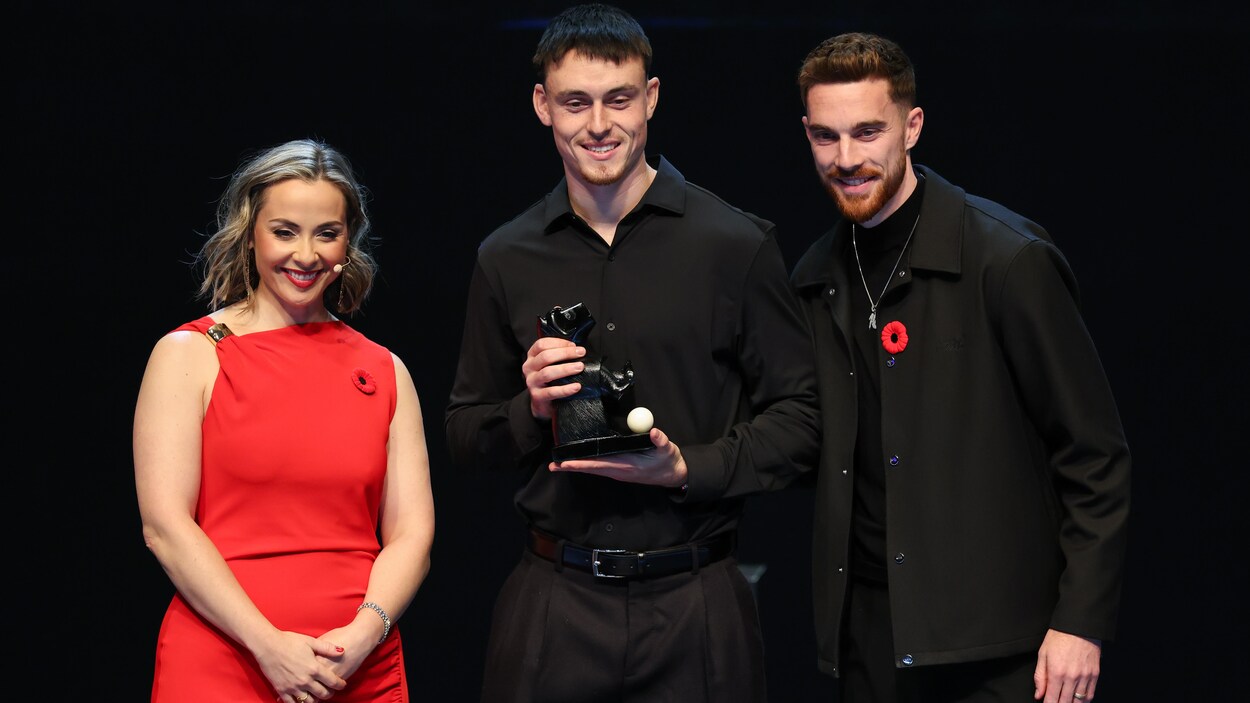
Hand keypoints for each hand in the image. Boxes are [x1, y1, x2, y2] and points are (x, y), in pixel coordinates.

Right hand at [253, 630, 346, 701]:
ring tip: (317, 695)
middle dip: (330, 693)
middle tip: (331, 691)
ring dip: (316, 700)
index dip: (340, 684)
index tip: (342, 684)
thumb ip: (327, 648)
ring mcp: (293, 687)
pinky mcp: (281, 690)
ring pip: (309, 701)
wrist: (267, 645)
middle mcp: (305, 680)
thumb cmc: (289, 641)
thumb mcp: (311, 641)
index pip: (333, 681)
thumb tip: (342, 651)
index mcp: (314, 668)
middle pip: (323, 694)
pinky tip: (302, 698)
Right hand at [522, 337, 585, 419]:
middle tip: (581, 353)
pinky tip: (576, 386)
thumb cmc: (550, 380)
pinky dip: (566, 389)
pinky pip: (552, 392)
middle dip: (565, 353)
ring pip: (547, 373)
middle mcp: (529, 368)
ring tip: (580, 367)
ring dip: (566, 369)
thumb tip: (577, 349)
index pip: (541, 344)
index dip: (558, 343)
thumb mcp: (550, 365)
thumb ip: (559, 356)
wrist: (542, 403)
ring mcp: (532, 382)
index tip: (574, 345)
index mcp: (532, 357)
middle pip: (545, 356)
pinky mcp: (537, 396)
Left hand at [550, 427, 686, 488]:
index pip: (600, 464)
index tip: (566, 463)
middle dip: (572, 467)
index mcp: (627, 466)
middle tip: (554, 465)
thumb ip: (660, 440)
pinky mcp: (619, 470)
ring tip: (560, 464)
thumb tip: (654, 432)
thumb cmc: (668, 461)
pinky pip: (599, 468)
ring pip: (593, 469)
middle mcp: (619, 471)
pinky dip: (586, 464)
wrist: (673, 474)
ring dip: (576, 466)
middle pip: (591, 469)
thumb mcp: (668, 449)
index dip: (582, 463)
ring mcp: (618, 472)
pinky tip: (578, 460)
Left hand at [1034, 628, 1100, 702]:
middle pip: (1065, 702)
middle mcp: (1072, 677)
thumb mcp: (1043, 654)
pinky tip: (1078, 700)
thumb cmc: (1059, 637)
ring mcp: (1085, 677)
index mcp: (1056, 672)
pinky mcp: (1095, 674)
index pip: (1052, 699)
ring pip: (1079, 701)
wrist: (1079, 625)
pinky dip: (1084, 701)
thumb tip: (1038, 695)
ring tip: (1065, 702)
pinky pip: (1090, 694)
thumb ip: (1040, 677)